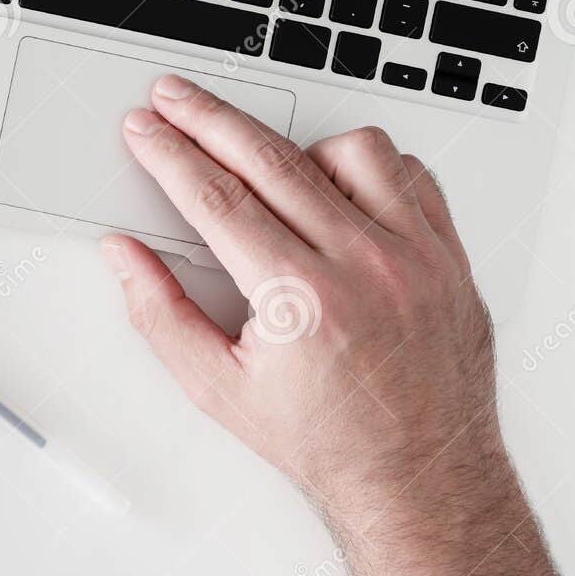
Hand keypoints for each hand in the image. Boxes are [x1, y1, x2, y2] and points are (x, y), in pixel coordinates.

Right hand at [105, 75, 574, 575]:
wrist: (420, 479)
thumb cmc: (328, 442)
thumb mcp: (218, 389)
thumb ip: (161, 314)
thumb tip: (125, 257)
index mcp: (300, 298)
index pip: (216, 197)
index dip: (169, 154)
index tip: (145, 128)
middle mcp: (363, 266)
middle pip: (269, 158)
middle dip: (208, 118)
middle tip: (175, 96)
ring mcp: (414, 256)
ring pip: (348, 150)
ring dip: (295, 144)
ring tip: (263, 158)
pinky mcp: (449, 256)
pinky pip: (410, 173)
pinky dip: (368, 166)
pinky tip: (338, 181)